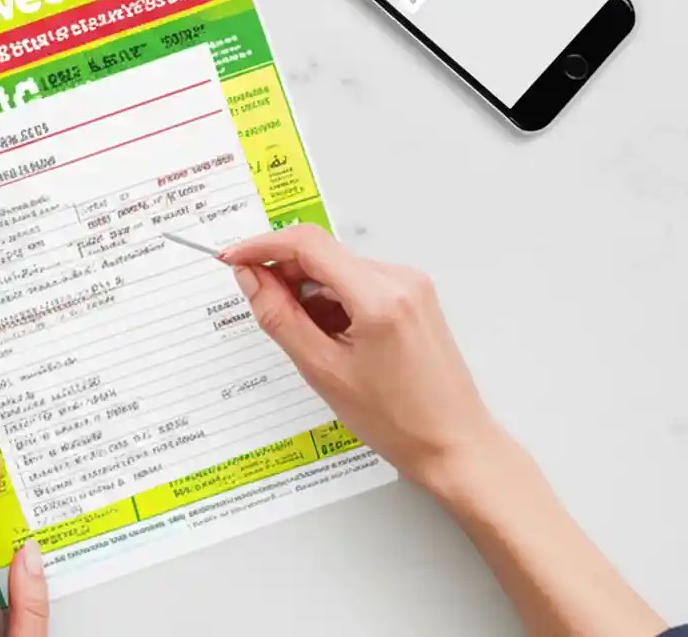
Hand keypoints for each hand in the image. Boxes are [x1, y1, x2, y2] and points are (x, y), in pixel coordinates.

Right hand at [220, 225, 499, 490]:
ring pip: (339, 270)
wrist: (452, 443)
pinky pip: (359, 284)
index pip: (309, 244)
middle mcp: (401, 280)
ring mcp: (411, 286)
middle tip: (261, 307)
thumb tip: (252, 279)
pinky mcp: (413, 297)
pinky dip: (334, 303)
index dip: (263, 247)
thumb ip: (280, 317)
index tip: (234, 259)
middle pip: (323, 255)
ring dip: (311, 294)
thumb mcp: (322, 370)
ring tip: (309, 342)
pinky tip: (331, 339)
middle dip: (285, 276)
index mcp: (380, 297)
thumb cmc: (399, 420)